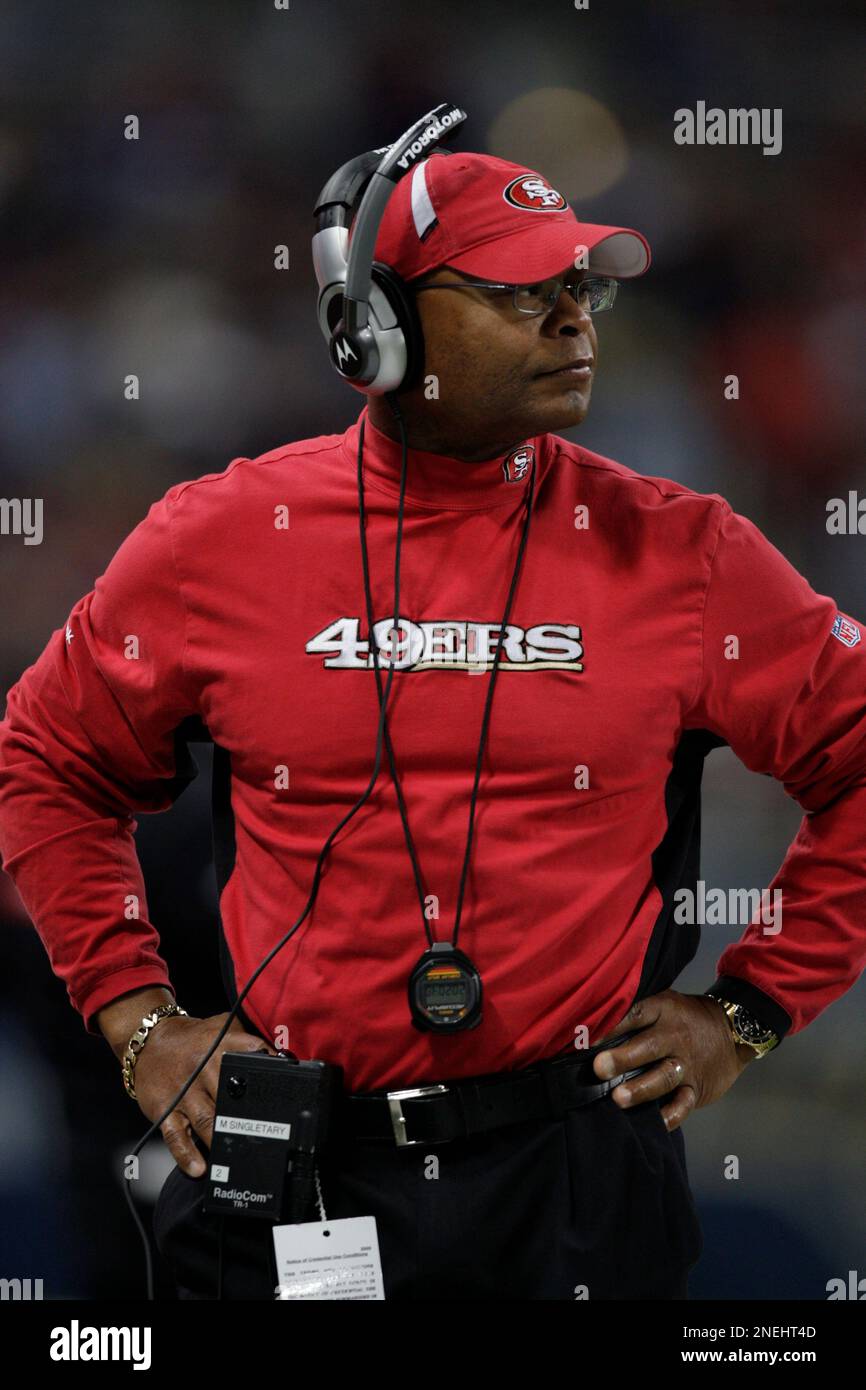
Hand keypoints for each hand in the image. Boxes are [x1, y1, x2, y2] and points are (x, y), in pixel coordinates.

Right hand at [132, 1011, 277, 1176]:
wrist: (149, 1042)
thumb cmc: (193, 1041)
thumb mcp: (223, 1030)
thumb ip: (250, 1044)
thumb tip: (285, 1060)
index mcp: (222, 1045)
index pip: (252, 1055)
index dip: (270, 1072)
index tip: (286, 1093)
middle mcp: (203, 1066)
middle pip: (231, 1096)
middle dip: (247, 1117)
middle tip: (264, 1136)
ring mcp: (183, 1089)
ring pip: (207, 1119)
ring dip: (222, 1140)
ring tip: (237, 1158)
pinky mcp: (164, 1108)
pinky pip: (176, 1135)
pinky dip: (187, 1154)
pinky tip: (199, 1168)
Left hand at [592, 989, 755, 1131]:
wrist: (734, 1030)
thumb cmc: (687, 1018)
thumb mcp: (665, 1003)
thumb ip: (636, 1014)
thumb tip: (594, 1028)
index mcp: (664, 1011)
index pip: (636, 1015)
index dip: (613, 1025)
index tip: (588, 1037)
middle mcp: (675, 1037)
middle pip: (647, 1047)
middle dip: (622, 1058)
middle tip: (599, 1069)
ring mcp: (687, 1064)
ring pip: (663, 1077)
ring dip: (640, 1088)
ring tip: (619, 1098)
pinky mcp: (697, 1088)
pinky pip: (683, 1103)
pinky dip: (670, 1115)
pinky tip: (654, 1122)